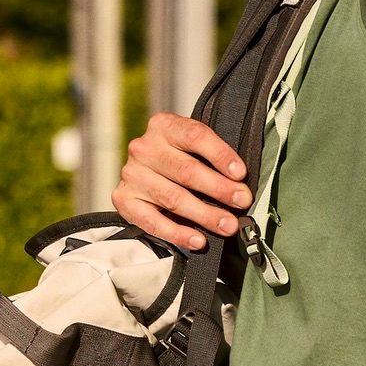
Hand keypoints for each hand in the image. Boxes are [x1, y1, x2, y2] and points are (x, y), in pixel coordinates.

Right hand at [111, 113, 250, 251]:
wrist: (147, 171)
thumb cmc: (178, 158)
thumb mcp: (193, 146)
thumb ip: (213, 156)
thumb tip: (241, 183)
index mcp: (163, 126)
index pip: (194, 136)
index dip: (220, 155)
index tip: (240, 173)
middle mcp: (143, 148)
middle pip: (186, 170)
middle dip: (219, 189)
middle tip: (241, 201)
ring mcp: (132, 175)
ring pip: (173, 198)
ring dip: (205, 214)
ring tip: (227, 225)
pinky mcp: (124, 200)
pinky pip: (153, 221)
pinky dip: (178, 233)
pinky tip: (197, 239)